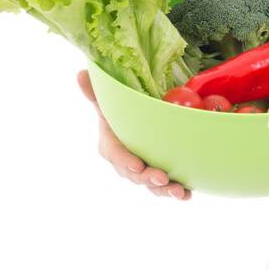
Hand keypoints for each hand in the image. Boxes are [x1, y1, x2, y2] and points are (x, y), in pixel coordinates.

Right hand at [77, 69, 191, 200]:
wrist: (136, 127)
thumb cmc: (119, 116)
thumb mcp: (108, 103)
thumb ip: (96, 93)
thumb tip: (81, 74)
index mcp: (111, 147)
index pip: (116, 155)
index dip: (125, 161)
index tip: (136, 164)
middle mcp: (126, 164)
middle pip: (135, 174)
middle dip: (148, 178)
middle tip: (162, 178)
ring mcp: (143, 172)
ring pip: (152, 185)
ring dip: (166, 190)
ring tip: (180, 192)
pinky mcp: (159, 176)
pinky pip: (167, 187)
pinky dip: (178, 192)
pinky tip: (188, 195)